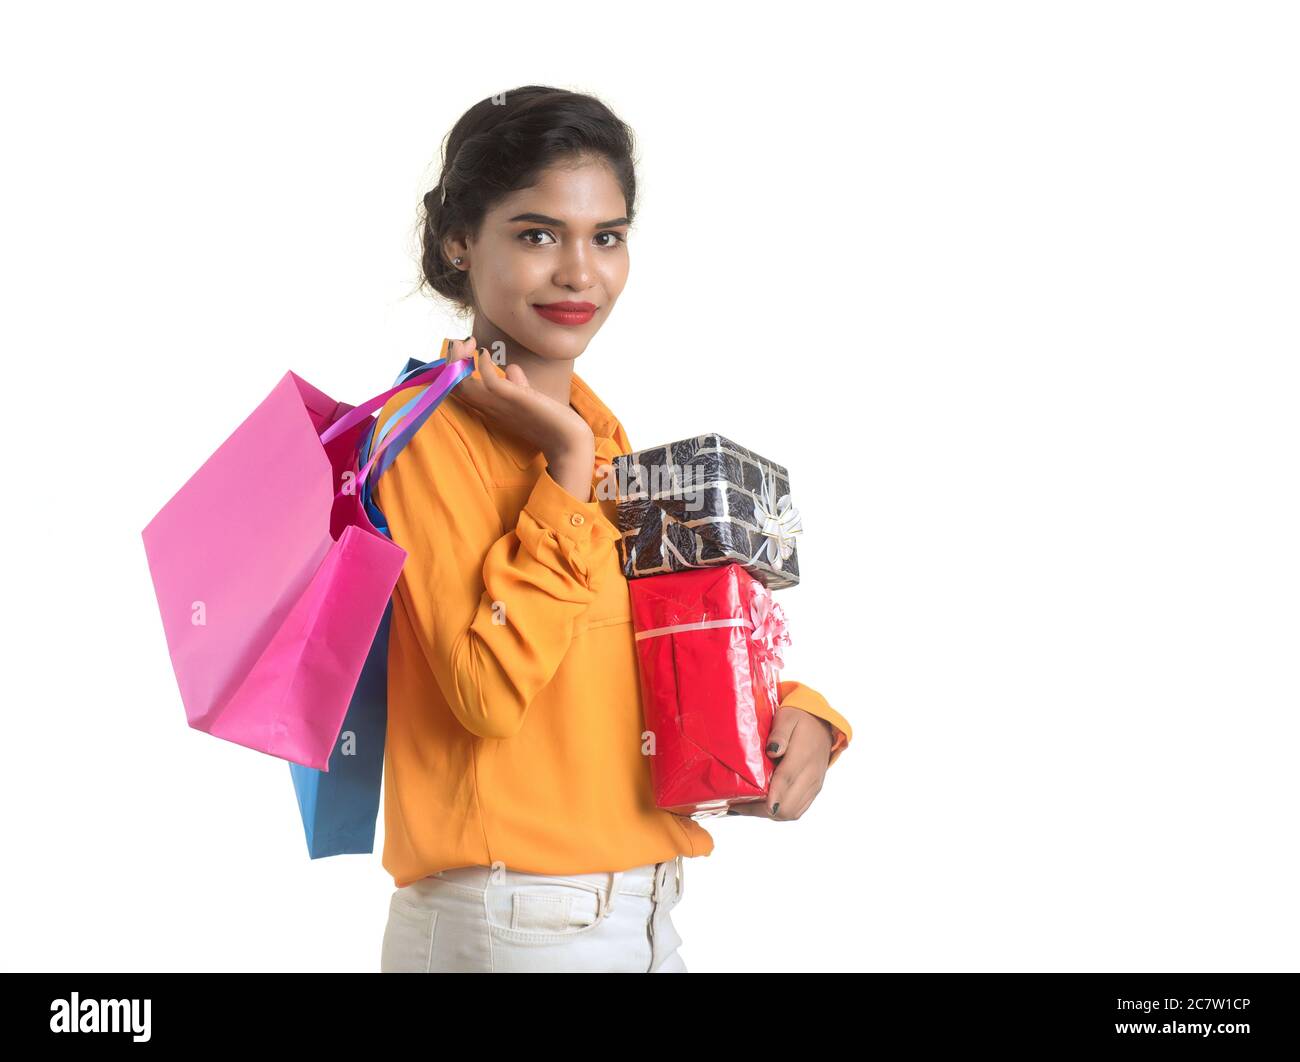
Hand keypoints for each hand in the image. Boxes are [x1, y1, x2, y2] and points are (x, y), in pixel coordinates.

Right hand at [445, 336, 594, 464]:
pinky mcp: (514, 399)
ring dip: (458, 361)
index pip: (461, 389)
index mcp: (491, 407)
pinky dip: (482, 366)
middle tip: (458, 343)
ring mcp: (500, 404)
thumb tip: (512, 369)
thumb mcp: (526, 398)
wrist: (568, 440)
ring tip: (465, 343)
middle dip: (451, 361)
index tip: (462, 350)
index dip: (454, 369)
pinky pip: (489, 382)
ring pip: (463, 384)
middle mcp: (490, 407)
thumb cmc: (548, 421)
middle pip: (455, 385)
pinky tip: (484, 353)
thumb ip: (517, 384)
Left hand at [728, 707, 834, 819]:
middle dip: (760, 810)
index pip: (785, 782)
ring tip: (745, 808)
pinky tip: (761, 807)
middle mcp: (811, 776)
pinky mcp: (814, 790)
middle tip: (737, 805)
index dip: (767, 798)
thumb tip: (772, 750)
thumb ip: (780, 734)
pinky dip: (779, 813)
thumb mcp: (788, 718)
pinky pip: (797, 810)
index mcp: (803, 757)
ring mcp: (814, 786)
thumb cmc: (800, 719)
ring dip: (768, 814)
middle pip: (787, 806)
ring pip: (792, 813)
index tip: (744, 806)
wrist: (822, 723)